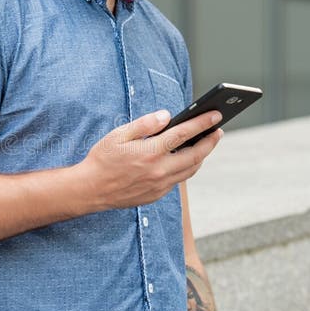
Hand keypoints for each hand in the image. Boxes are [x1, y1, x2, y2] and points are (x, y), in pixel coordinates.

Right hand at [78, 109, 222, 211]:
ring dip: (202, 156)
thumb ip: (145, 124)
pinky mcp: (156, 194)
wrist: (91, 190)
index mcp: (150, 151)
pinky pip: (178, 180)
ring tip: (206, 144)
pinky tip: (186, 159)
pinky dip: (187, 168)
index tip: (216, 115)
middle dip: (210, 141)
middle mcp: (159, 170)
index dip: (203, 123)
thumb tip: (167, 116)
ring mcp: (159, 185)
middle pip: (195, 154)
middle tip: (218, 130)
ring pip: (190, 169)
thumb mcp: (118, 135)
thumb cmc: (102, 159)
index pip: (184, 133)